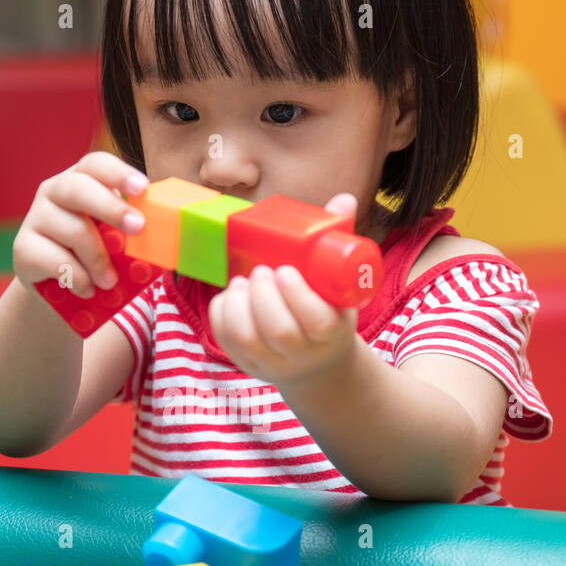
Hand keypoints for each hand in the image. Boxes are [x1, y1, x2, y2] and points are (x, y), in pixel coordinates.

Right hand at [13, 152, 148, 298]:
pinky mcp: (23, 248)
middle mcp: (54, 191)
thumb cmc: (94, 255)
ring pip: (72, 229)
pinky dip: (76, 277)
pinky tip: (87, 289)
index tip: (142, 188)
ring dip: (98, 258)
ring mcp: (36, 217)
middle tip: (138, 228)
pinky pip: (53, 259)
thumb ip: (130, 231)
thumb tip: (166, 237)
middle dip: (111, 207)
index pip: (95, 164)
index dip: (118, 173)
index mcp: (81, 180)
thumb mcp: (115, 239)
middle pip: (78, 189)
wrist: (58, 287)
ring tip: (110, 281)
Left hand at [208, 191, 362, 385]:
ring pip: (247, 339)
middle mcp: (303, 354)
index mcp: (333, 333)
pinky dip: (222, 314)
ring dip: (239, 305)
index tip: (285, 271)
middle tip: (261, 271)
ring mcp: (272, 363)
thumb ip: (337, 245)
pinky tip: (230, 296)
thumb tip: (343, 201)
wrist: (317, 361)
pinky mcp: (247, 364)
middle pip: (279, 332)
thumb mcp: (339, 285)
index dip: (297, 295)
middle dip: (263, 296)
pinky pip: (226, 340)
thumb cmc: (328, 310)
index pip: (318, 322)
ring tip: (241, 283)